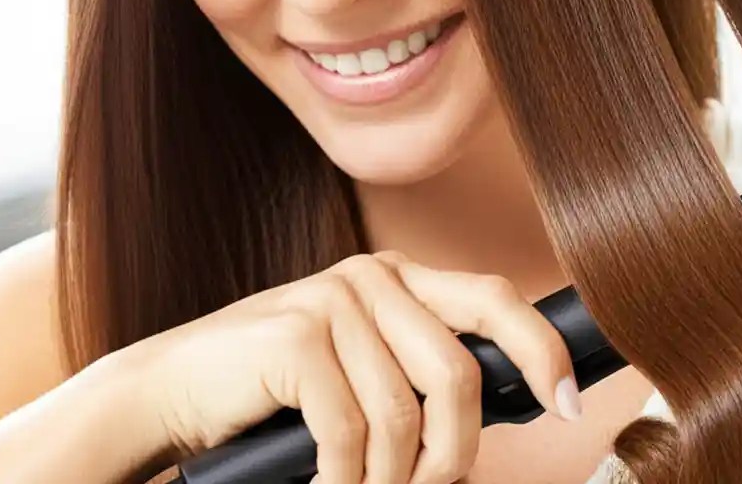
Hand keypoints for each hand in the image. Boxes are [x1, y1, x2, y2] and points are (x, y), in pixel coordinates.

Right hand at [113, 251, 581, 483]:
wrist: (174, 391)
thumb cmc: (278, 394)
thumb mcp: (362, 372)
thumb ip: (421, 374)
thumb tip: (513, 407)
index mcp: (400, 280)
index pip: (495, 298)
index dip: (542, 348)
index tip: (567, 402)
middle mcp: (372, 278)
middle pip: (458, 373)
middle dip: (455, 454)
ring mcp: (332, 301)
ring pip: (404, 414)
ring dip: (392, 480)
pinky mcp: (295, 336)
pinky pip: (352, 430)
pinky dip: (346, 478)